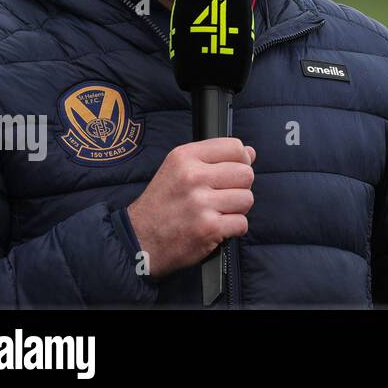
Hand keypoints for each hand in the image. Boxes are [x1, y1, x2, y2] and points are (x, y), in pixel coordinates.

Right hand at [126, 138, 255, 279]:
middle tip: (222, 197)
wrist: (137, 240)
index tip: (232, 172)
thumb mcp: (178, 170)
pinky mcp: (208, 228)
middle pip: (246, 174)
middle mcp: (193, 177)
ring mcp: (200, 203)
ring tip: (217, 213)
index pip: (235, 147)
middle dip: (240, 187)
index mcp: (185, 157)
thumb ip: (213, 158)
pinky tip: (216, 228)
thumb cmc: (161, 204)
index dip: (241, 161)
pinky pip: (242, 223)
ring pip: (247, 199)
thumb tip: (250, 153)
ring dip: (237, 210)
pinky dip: (233, 229)